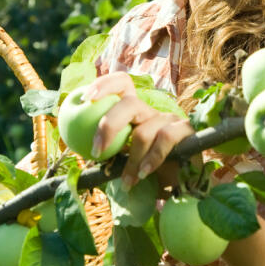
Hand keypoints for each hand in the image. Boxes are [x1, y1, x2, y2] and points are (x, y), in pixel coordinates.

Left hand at [86, 72, 193, 190]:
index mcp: (133, 110)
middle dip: (108, 125)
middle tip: (96, 150)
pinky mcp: (185, 130)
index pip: (121, 83)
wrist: (183, 180)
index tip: (85, 99)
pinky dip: (151, 159)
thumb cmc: (147, 167)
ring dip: (131, 162)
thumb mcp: (124, 157)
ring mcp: (168, 119)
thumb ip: (109, 149)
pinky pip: (165, 139)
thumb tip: (80, 150)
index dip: (104, 84)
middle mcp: (150, 111)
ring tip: (126, 182)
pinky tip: (143, 174)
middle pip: (129, 104)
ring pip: (143, 132)